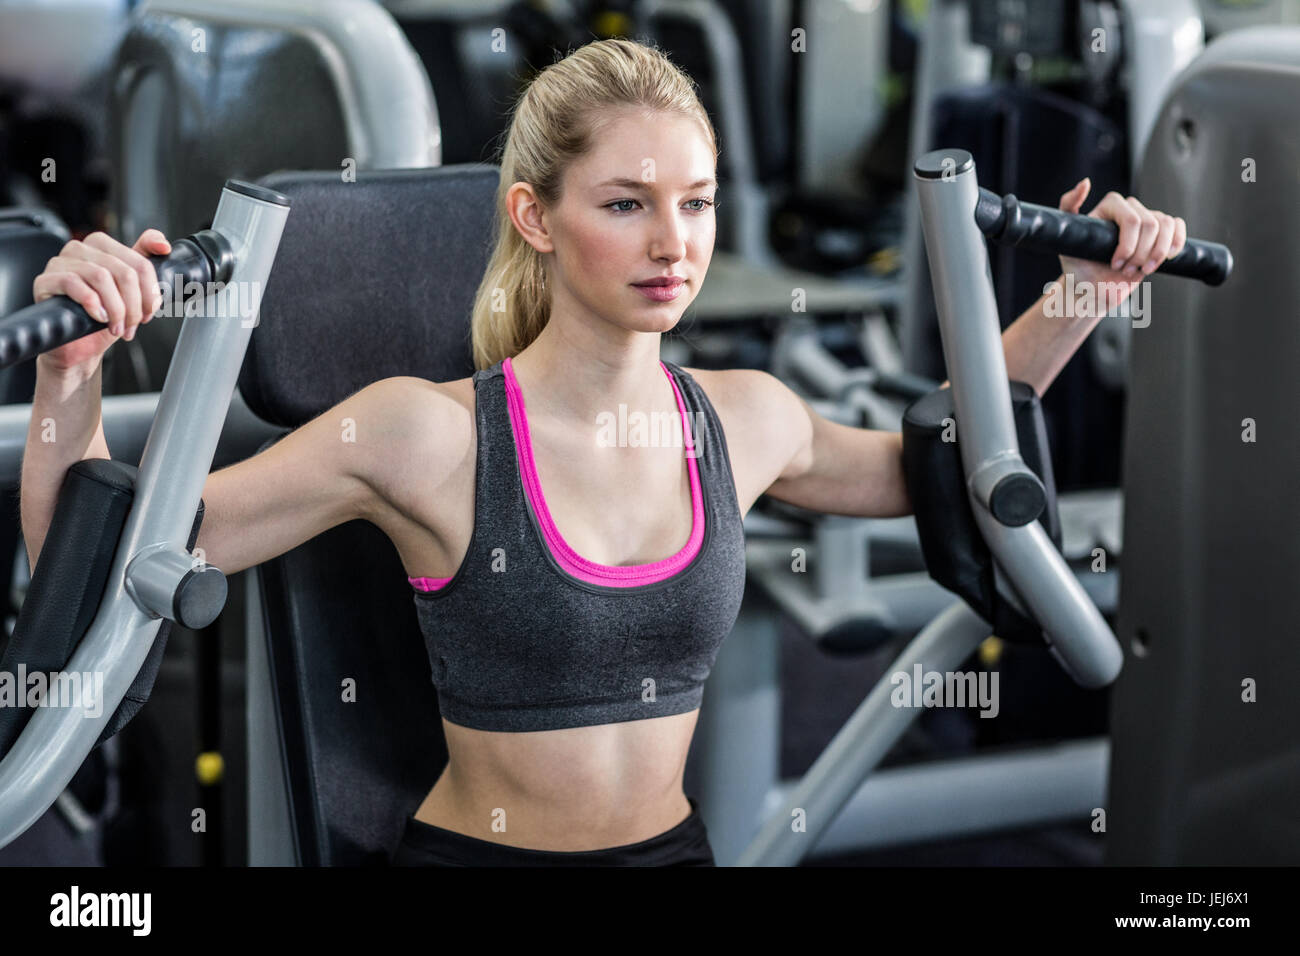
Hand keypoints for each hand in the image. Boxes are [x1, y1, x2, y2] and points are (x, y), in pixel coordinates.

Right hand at [34, 229, 171, 373]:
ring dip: (116, 309)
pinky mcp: (45, 280)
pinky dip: (93, 304)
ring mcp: (60, 262)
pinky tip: (98, 317)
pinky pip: (73, 284)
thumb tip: (163, 246)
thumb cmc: (105, 317)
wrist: (80, 346)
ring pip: (101, 277)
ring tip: (117, 326)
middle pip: (124, 271)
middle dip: (134, 305)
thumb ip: (145, 264)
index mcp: (102, 246)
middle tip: (134, 324)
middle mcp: (80, 249)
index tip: (151, 310)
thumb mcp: (132, 292)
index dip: (150, 291)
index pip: (140, 261)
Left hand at [1056, 179, 1185, 313]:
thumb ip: (1068, 207)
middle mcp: (1131, 208)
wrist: (1094, 285)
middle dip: (1140, 254)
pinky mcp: (1161, 230)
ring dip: (1156, 254)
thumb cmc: (1079, 264)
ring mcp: (1147, 218)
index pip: (1132, 219)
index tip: (1115, 264)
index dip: (1128, 245)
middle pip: (1151, 225)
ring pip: (1167, 226)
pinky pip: (1178, 227)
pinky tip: (1164, 259)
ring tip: (1139, 270)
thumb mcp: (1067, 239)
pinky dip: (1175, 245)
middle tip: (1124, 270)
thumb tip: (1085, 182)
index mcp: (1111, 205)